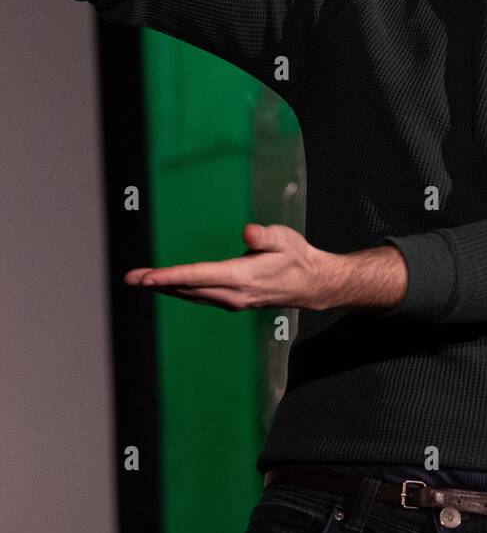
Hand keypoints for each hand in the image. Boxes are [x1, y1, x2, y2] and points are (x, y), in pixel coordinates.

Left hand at [124, 223, 330, 310]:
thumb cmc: (296, 256)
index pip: (197, 277)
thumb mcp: (283, 239)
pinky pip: (199, 297)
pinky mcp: (233, 300)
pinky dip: (180, 290)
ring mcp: (232, 300)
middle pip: (187, 289)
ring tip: (141, 281)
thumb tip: (247, 232)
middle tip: (130, 278)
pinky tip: (170, 286)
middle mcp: (232, 294)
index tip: (146, 277)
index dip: (170, 276)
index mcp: (241, 277)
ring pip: (191, 295)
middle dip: (157, 283)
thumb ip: (263, 236)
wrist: (310, 284)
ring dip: (165, 288)